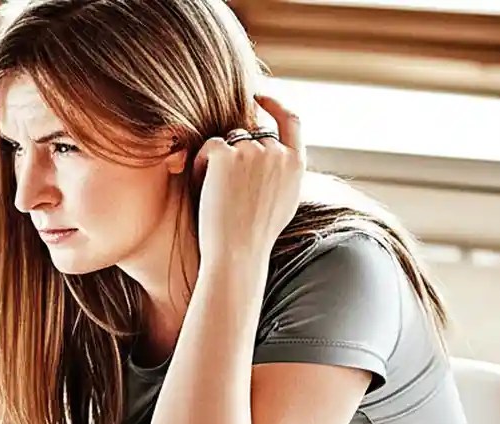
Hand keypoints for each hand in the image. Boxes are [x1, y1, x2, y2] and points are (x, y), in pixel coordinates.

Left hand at [191, 94, 305, 271]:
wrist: (238, 252)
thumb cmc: (256, 234)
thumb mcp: (285, 200)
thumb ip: (285, 170)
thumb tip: (279, 150)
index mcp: (296, 164)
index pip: (291, 120)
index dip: (275, 104)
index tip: (259, 96)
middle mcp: (277, 152)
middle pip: (251, 136)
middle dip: (235, 154)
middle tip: (224, 186)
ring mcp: (252, 151)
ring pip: (230, 140)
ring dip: (219, 160)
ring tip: (217, 193)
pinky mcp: (226, 155)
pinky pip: (210, 146)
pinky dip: (203, 163)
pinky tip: (205, 186)